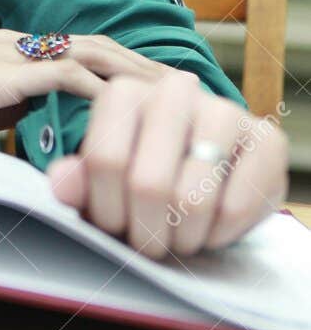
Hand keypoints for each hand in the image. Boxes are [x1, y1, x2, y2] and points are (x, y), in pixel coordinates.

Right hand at [0, 27, 175, 135]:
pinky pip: (67, 75)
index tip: (154, 96)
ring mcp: (6, 53)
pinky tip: (129, 110)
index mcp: (4, 53)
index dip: (118, 71)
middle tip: (184, 91)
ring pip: (91, 54)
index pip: (76, 53)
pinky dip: (102, 90)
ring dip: (135, 75)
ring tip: (173, 98)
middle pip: (96, 46)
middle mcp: (12, 44)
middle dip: (141, 68)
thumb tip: (33, 141)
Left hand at [46, 70, 289, 259]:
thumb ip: (79, 182)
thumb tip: (61, 181)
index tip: (114, 223)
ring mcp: (224, 110)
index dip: (106, 209)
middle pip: (148, 184)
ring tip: (180, 234)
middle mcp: (173, 90)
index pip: (105, 161)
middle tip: (151, 239)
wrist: (213, 176)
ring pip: (193, 199)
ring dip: (183, 237)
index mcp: (124, 93)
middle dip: (146, 232)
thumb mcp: (104, 184)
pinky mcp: (267, 140)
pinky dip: (219, 234)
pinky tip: (213, 225)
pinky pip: (236, 208)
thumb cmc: (146, 179)